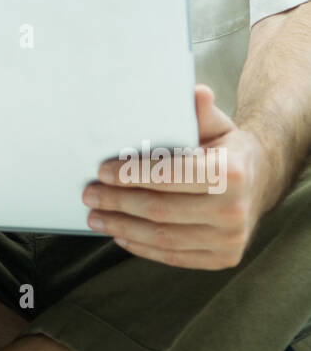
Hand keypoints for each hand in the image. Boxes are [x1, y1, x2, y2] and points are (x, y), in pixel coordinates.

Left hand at [83, 85, 273, 269]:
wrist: (260, 182)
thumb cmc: (227, 149)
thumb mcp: (218, 125)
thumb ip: (201, 112)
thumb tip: (195, 92)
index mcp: (231, 172)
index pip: (170, 175)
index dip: (132, 175)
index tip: (101, 172)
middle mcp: (234, 209)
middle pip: (161, 210)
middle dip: (118, 202)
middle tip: (89, 195)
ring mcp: (230, 239)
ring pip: (163, 238)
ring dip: (122, 227)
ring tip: (96, 217)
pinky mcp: (223, 259)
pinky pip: (174, 256)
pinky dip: (142, 247)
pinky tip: (121, 234)